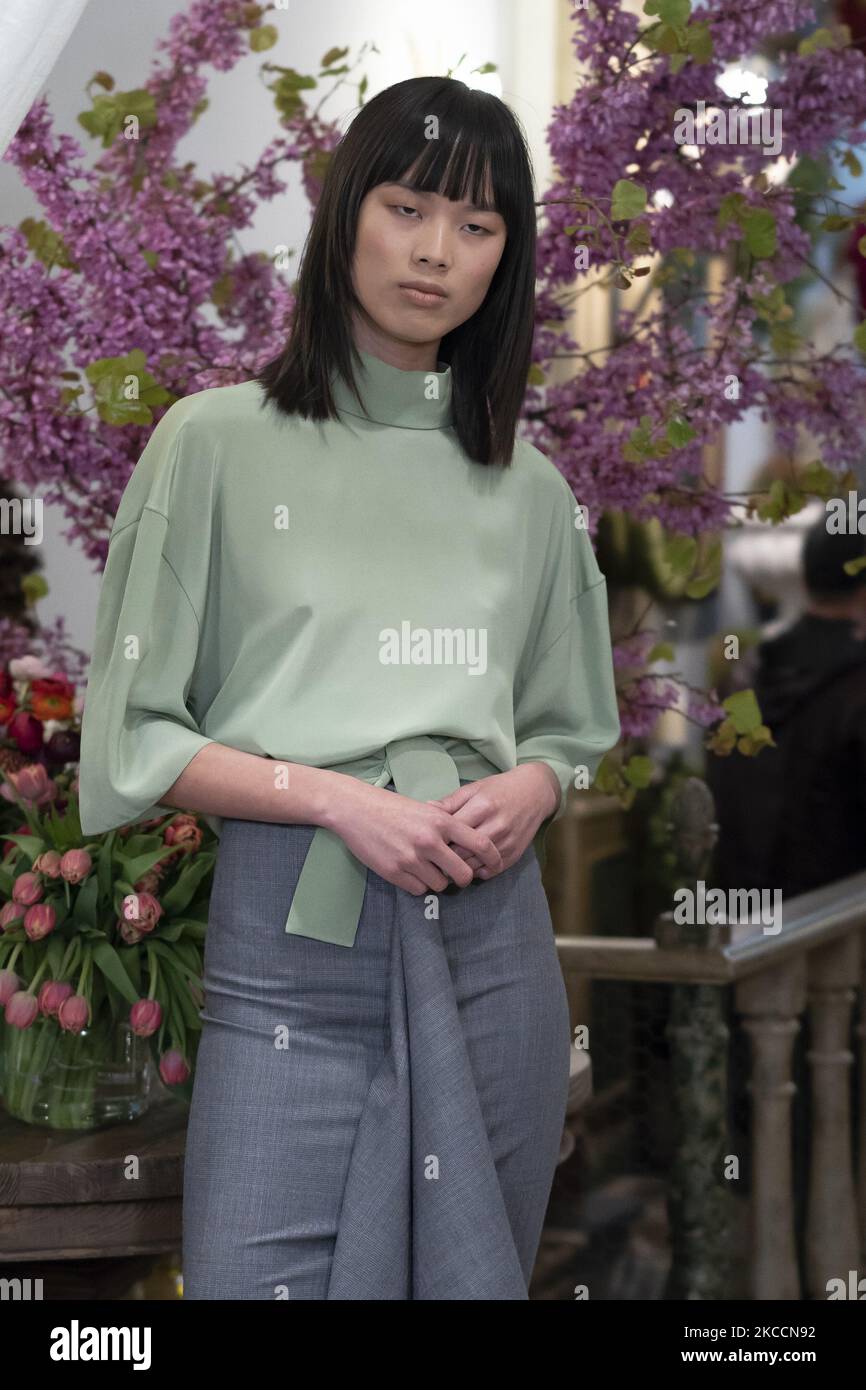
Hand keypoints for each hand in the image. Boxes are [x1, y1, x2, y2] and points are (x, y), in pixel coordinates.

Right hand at [325, 777, 503, 894]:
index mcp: (441, 821)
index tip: (494, 866)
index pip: (480, 844)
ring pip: (440, 885)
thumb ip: (447, 824)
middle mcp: (429, 841)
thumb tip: (469, 842)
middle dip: (463, 878)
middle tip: (457, 875)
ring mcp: (411, 858)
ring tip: (427, 868)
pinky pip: (418, 890)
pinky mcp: (394, 872)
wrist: (355, 809)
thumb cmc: (391, 807)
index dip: (493, 859)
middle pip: (463, 874)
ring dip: (437, 881)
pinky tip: (410, 870)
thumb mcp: (425, 808)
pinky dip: (418, 884)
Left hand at [426, 763, 559, 880]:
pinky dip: (477, 871)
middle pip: (461, 852)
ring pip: (474, 865)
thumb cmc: (500, 788)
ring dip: (459, 867)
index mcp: (482, 807)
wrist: (535, 792)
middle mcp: (495, 827)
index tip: (426, 843)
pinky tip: (470, 864)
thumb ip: (449, 802)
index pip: (451, 832)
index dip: (436, 840)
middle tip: (434, 858)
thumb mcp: (473, 789)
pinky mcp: (515, 854)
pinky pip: (490, 871)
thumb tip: (425, 810)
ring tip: (448, 864)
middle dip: (445, 858)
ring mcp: (506, 842)